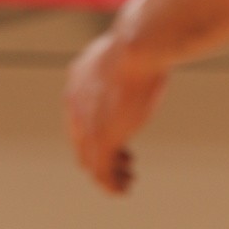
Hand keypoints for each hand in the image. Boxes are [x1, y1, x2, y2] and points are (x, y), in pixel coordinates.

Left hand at [64, 31, 167, 193]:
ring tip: (126, 181)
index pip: (79, 116)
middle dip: (101, 154)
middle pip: (81, 141)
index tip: (117, 137)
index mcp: (78, 79)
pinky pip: (100, 171)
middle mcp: (75, 103)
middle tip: (125, 164)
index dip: (95, 130)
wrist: (139, 44)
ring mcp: (87, 122)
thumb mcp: (131, 46)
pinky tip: (121, 190)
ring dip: (108, 174)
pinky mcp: (101, 138)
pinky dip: (109, 184)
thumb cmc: (144, 38)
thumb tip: (153, 38)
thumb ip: (133, 53)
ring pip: (89, 160)